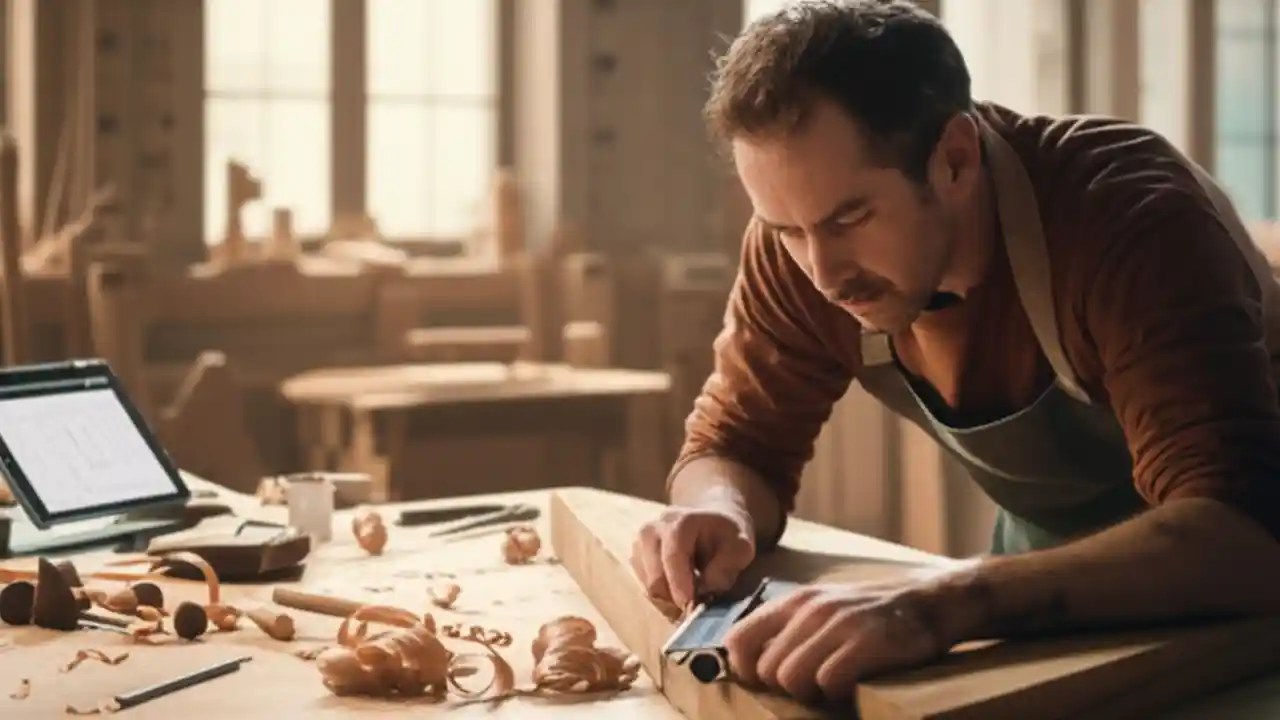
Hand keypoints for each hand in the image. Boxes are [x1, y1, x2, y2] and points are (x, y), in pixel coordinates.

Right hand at [630, 505, 756, 608]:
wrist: (708, 517)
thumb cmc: (725, 533)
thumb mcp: (740, 547)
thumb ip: (726, 567)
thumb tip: (707, 589)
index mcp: (679, 522)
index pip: (673, 558)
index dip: (680, 586)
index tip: (691, 607)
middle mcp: (652, 530)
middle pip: (655, 579)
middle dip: (676, 599)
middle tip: (697, 607)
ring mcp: (640, 544)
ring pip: (649, 588)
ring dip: (670, 600)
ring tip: (693, 595)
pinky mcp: (636, 557)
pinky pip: (645, 588)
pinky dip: (664, 597)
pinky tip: (681, 589)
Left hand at [723, 581, 961, 703]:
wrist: (929, 603)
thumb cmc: (869, 614)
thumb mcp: (822, 608)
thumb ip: (787, 628)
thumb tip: (748, 662)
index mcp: (794, 602)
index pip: (739, 639)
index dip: (745, 670)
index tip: (762, 682)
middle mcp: (811, 609)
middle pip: (766, 670)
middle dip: (784, 688)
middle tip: (811, 685)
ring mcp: (839, 624)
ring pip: (791, 678)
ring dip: (810, 692)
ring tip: (831, 685)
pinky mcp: (866, 642)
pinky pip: (829, 681)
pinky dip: (838, 692)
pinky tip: (853, 684)